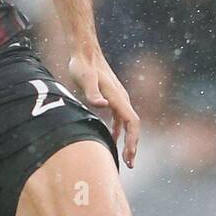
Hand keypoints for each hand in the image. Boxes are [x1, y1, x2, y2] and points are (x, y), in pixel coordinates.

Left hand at [68, 48, 140, 167]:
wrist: (84, 51)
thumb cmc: (82, 65)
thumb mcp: (84, 79)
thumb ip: (92, 93)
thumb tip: (103, 105)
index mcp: (117, 97)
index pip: (132, 123)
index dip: (133, 141)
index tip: (130, 156)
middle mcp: (121, 98)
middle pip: (133, 126)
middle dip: (133, 146)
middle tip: (129, 165)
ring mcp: (118, 98)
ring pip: (127, 123)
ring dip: (127, 140)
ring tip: (123, 158)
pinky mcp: (112, 97)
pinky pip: (120, 118)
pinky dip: (119, 131)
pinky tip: (112, 140)